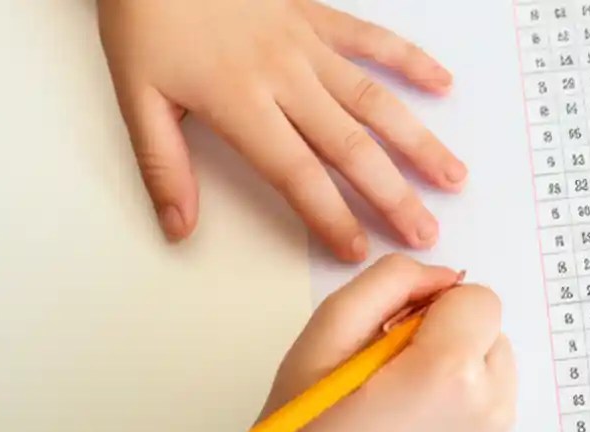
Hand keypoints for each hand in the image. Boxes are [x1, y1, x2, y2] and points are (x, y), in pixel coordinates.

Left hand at [98, 0, 466, 259]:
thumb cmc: (145, 20)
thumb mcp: (136, 98)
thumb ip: (163, 167)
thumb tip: (179, 227)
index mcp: (240, 104)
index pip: (297, 174)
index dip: (330, 216)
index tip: (358, 250)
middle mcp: (284, 78)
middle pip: (350, 147)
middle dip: (392, 195)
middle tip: (425, 233)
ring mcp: (307, 44)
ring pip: (375, 100)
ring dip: (417, 141)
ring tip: (452, 176)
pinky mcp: (316, 14)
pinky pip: (371, 39)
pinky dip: (410, 60)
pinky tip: (443, 84)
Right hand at [260, 254, 515, 431]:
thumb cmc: (310, 412)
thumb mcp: (333, 322)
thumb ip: (394, 279)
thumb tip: (447, 277)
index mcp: (449, 371)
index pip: (476, 296)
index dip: (432, 302)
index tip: (393, 333)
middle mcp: (487, 400)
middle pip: (487, 320)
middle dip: (445, 327)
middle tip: (390, 362)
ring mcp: (495, 424)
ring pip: (492, 345)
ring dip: (456, 350)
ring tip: (402, 384)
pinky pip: (492, 375)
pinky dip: (463, 376)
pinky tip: (419, 400)